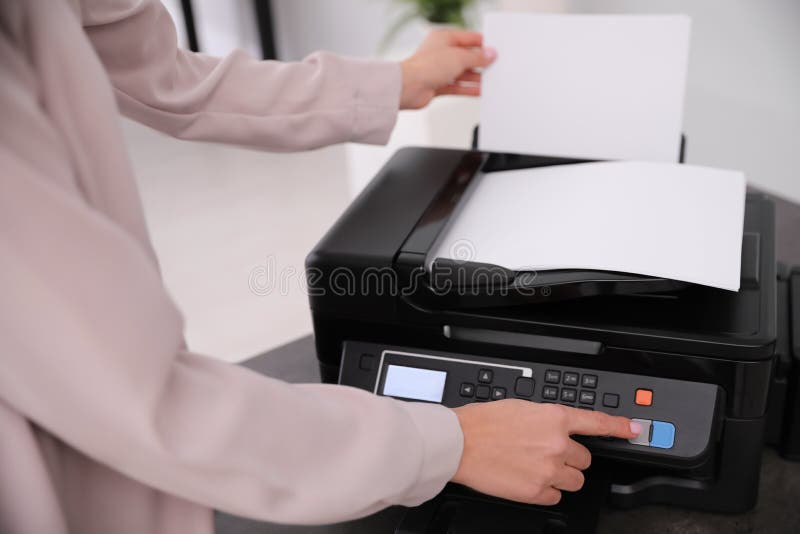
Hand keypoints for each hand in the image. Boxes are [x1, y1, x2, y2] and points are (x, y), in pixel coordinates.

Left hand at [400, 30, 496, 109]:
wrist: (409, 87)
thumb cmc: (426, 67)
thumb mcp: (459, 57)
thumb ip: (476, 57)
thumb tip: (489, 54)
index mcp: (444, 38)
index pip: (468, 39)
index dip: (483, 44)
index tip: (495, 50)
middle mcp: (441, 53)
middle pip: (466, 57)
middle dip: (480, 63)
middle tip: (494, 67)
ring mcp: (439, 70)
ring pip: (462, 73)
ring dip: (475, 78)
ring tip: (490, 81)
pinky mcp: (438, 85)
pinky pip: (457, 86)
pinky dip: (468, 89)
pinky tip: (479, 91)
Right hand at [451, 400, 639, 504]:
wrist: (461, 443)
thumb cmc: (483, 423)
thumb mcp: (521, 408)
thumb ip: (546, 419)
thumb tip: (557, 430)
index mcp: (554, 417)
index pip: (597, 423)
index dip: (619, 427)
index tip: (634, 430)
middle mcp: (557, 444)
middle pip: (585, 459)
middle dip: (570, 458)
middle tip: (547, 454)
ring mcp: (549, 470)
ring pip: (575, 480)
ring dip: (561, 476)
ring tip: (536, 468)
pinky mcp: (537, 492)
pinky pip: (556, 496)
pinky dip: (546, 490)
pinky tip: (527, 479)